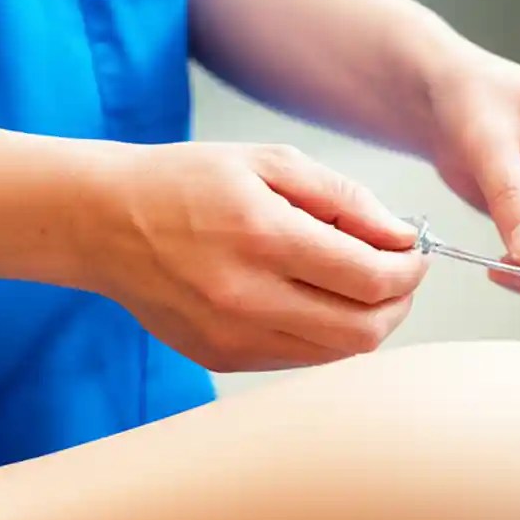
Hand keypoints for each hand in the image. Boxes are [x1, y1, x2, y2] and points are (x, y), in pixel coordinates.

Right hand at [82, 142, 427, 371]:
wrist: (105, 221)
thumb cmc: (185, 181)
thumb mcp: (269, 161)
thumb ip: (344, 199)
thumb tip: (400, 236)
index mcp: (263, 238)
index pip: (372, 279)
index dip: (410, 268)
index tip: (414, 250)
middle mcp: (247, 298)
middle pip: (365, 330)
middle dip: (398, 302)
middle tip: (397, 272)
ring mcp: (232, 336)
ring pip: (336, 353)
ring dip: (364, 321)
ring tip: (354, 282)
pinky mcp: (220, 357)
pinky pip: (298, 358)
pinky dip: (322, 333)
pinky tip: (310, 297)